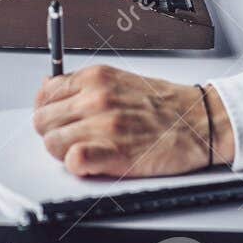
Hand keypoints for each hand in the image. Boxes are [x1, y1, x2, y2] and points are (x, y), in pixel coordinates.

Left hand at [32, 64, 234, 176]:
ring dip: (64, 152)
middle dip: (53, 133)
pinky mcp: (114, 152)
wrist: (199, 121)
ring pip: (52, 143)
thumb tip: (50, 90)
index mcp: (95, 77)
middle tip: (73, 139)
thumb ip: (83, 86)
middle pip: (43, 121)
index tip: (58, 120)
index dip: (49, 111)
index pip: (44, 94)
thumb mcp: (118, 79)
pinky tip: (92, 162)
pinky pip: (73, 161)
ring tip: (87, 151)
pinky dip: (76, 165)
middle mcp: (95, 98)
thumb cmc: (164, 105)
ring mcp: (104, 125)